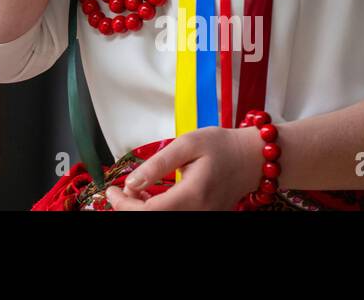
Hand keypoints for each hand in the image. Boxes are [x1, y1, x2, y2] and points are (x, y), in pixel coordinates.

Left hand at [103, 126, 264, 210]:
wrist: (251, 158)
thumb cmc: (221, 146)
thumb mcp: (187, 144)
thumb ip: (158, 164)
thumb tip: (132, 181)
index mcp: (193, 194)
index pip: (149, 212)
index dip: (124, 205)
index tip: (112, 190)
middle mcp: (199, 212)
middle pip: (153, 220)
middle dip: (130, 208)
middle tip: (119, 190)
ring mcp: (203, 216)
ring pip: (163, 220)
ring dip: (143, 209)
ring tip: (135, 189)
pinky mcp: (204, 216)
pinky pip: (175, 217)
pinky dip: (158, 210)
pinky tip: (152, 194)